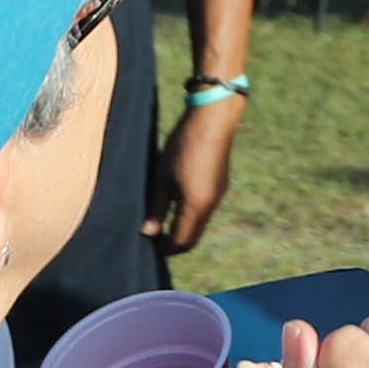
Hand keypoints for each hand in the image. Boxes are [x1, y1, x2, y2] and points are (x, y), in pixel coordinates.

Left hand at [146, 98, 240, 252]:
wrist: (212, 120)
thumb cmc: (182, 147)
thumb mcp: (162, 178)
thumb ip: (156, 208)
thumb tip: (148, 232)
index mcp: (195, 206)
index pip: (180, 242)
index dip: (163, 247)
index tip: (148, 243)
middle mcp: (210, 206)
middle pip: (192, 238)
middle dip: (174, 242)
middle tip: (155, 236)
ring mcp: (218, 196)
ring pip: (200, 224)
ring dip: (183, 228)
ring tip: (163, 217)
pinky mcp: (220, 185)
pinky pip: (206, 210)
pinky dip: (192, 215)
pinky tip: (178, 200)